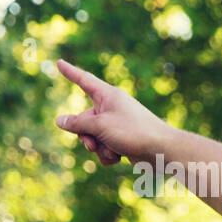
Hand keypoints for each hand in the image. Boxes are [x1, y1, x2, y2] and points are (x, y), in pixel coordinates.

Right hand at [54, 59, 170, 166]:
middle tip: (92, 144)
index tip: (59, 62)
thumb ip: (77, 124)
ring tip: (112, 151)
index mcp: (108, 96)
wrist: (162, 152)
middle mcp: (112, 108)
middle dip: (85, 135)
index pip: (84, 81)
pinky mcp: (123, 141)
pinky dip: (108, 155)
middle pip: (84, 120)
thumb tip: (60, 121)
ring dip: (98, 148)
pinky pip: (105, 148)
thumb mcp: (100, 126)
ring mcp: (118, 125)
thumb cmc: (133, 132)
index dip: (70, 72)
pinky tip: (118, 158)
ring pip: (94, 137)